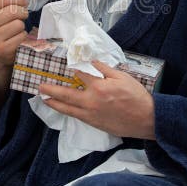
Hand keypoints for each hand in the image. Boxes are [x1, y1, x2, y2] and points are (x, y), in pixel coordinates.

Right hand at [0, 0, 28, 77]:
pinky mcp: (3, 49)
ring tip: (17, 29)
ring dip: (22, 26)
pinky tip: (17, 38)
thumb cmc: (0, 28)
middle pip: (14, 11)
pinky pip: (22, 36)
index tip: (24, 2)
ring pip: (19, 24)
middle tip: (23, 15)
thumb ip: (4, 0)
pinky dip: (23, 36)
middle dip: (23, 12)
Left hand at [39, 60, 155, 139]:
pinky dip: (67, 111)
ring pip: (67, 109)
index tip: (63, 66)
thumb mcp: (122, 77)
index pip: (79, 75)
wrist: (146, 119)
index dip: (71, 69)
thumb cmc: (136, 96)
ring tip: (44, 99)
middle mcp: (91, 101)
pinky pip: (76, 116)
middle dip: (51, 90)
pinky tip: (62, 108)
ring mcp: (91, 114)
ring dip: (54, 103)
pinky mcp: (93, 123)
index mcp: (99, 87)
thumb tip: (91, 61)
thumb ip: (104, 69)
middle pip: (66, 95)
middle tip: (40, 86)